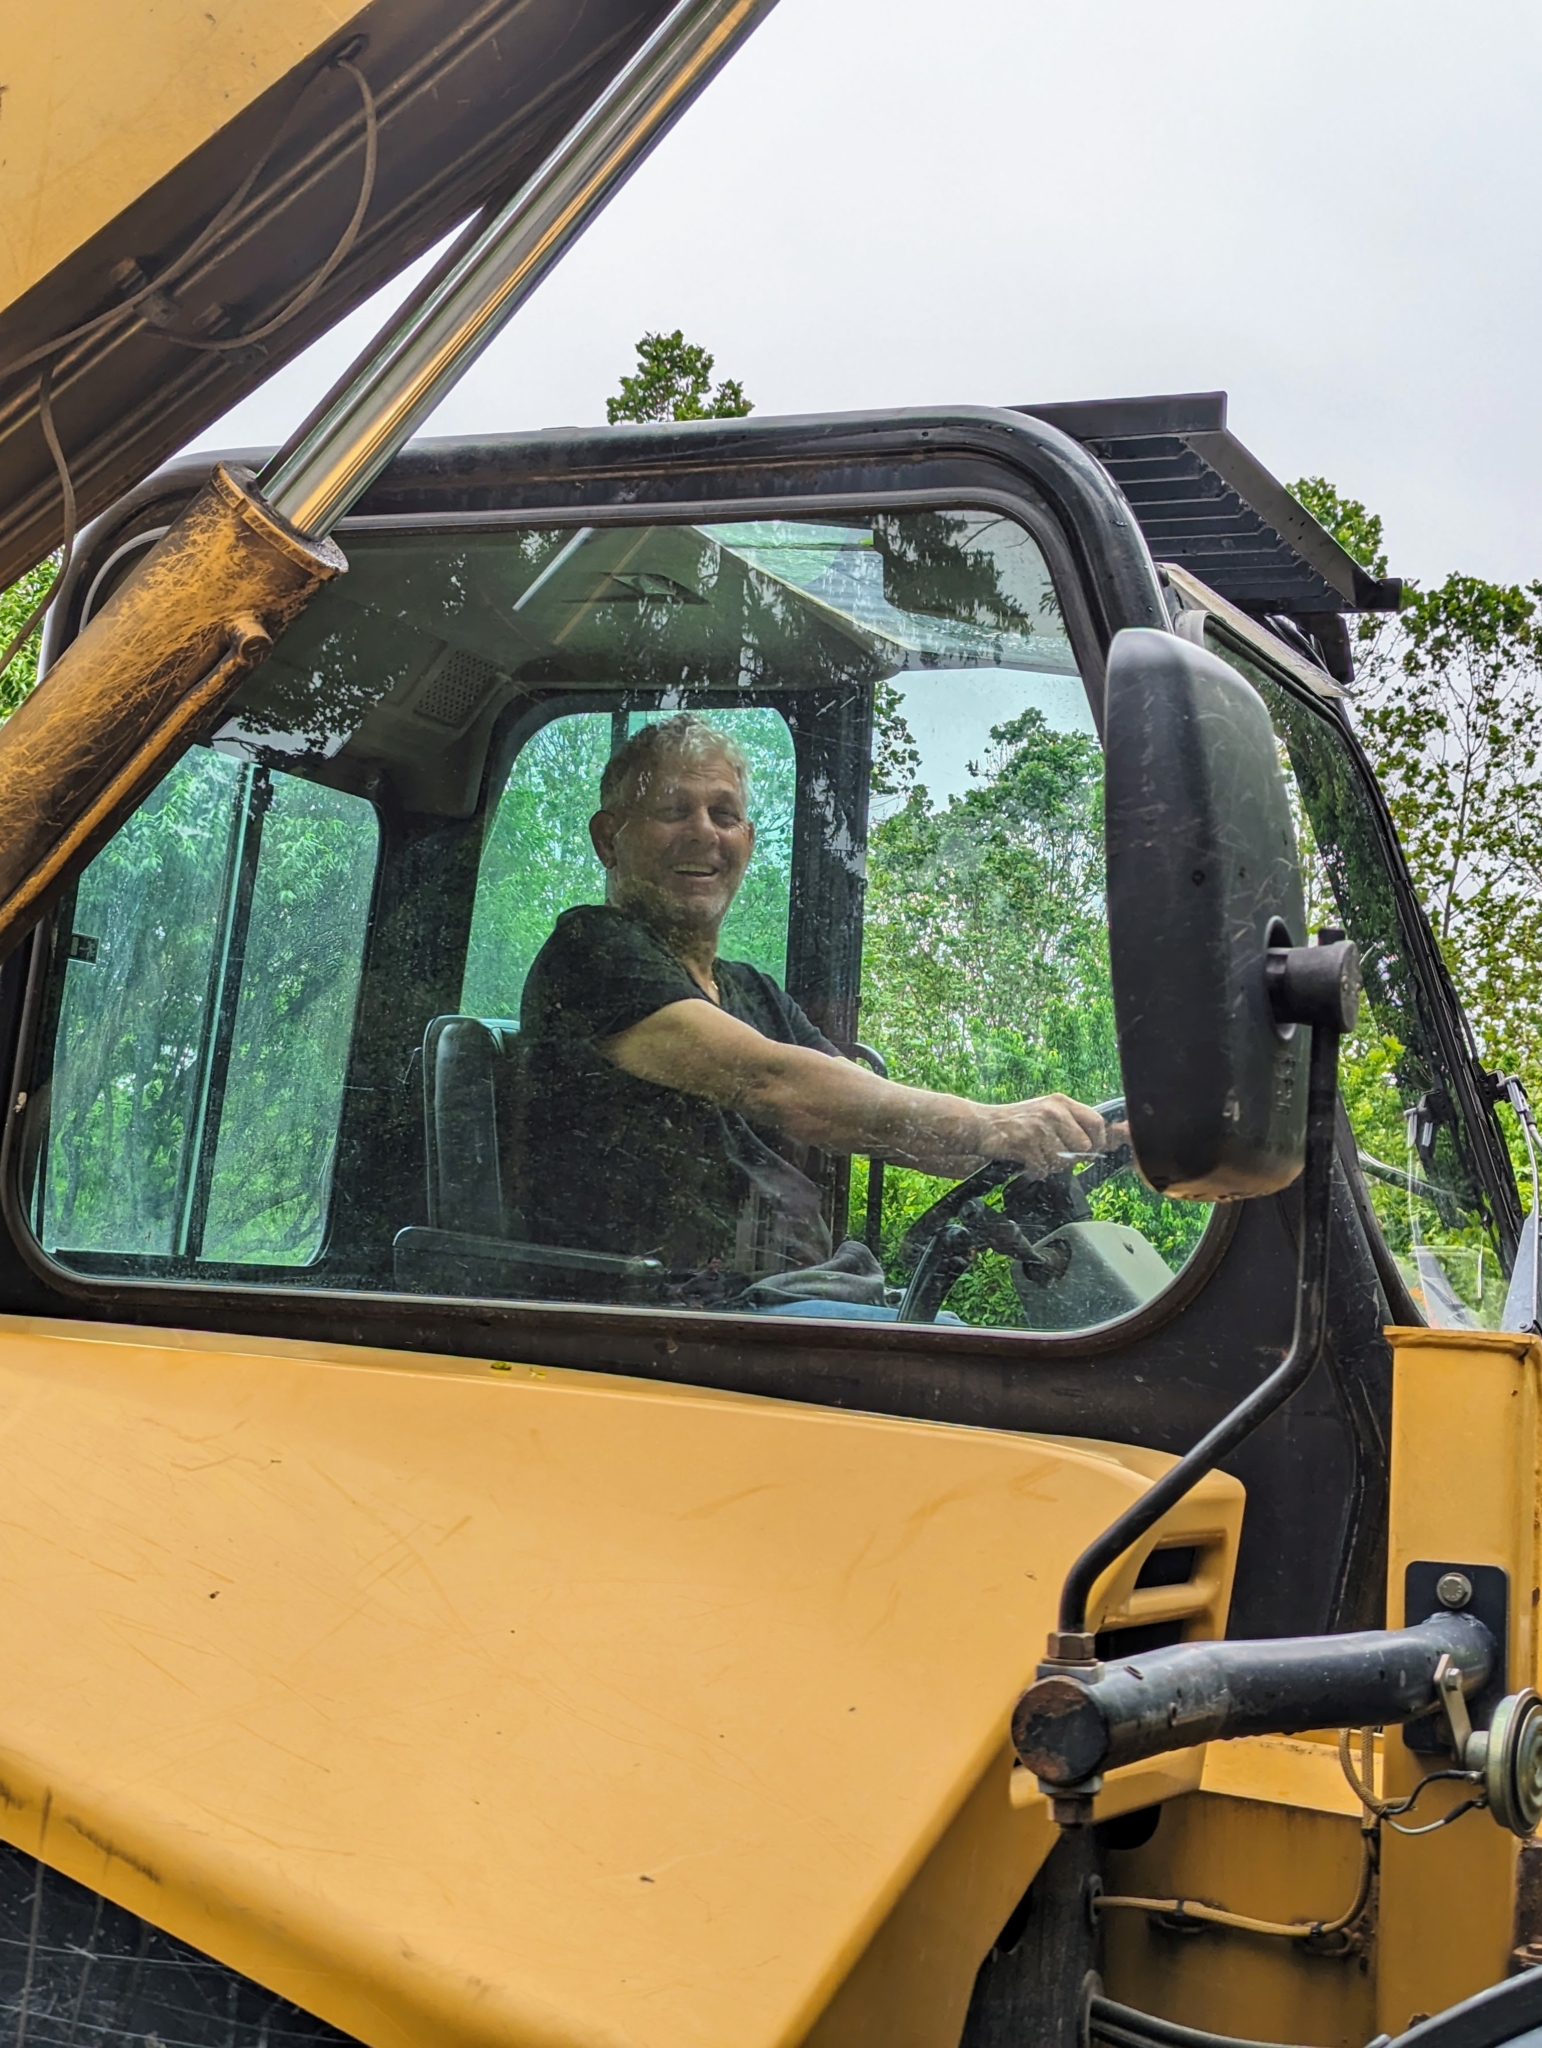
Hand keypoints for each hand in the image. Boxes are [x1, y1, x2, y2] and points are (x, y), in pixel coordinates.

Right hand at [985, 1094, 1119, 1179]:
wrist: (981, 1124)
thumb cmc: (1015, 1121)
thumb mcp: (1045, 1111)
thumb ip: (1069, 1124)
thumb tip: (1092, 1148)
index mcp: (1060, 1102)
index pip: (1096, 1122)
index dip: (1097, 1141)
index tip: (1090, 1151)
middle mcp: (1053, 1112)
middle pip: (1083, 1147)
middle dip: (1071, 1157)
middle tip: (1055, 1155)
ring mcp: (1039, 1128)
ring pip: (1063, 1161)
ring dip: (1050, 1165)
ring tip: (1036, 1155)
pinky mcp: (1026, 1145)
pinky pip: (1043, 1169)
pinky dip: (1036, 1170)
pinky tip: (1027, 1161)